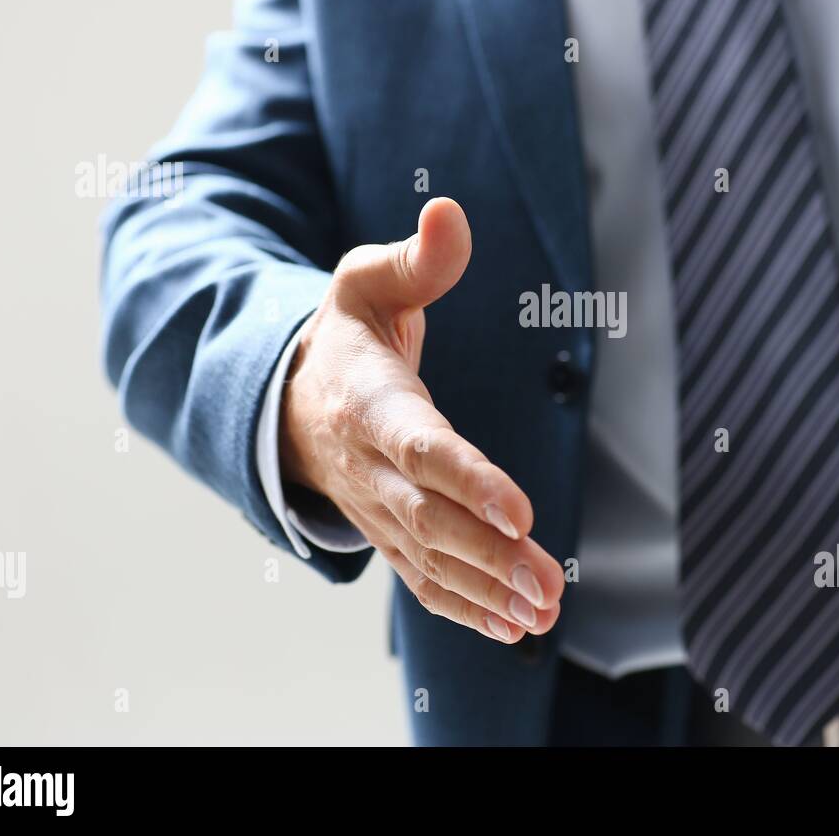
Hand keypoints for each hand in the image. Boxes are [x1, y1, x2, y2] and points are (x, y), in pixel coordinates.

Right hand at [279, 197, 563, 642]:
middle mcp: (370, 467)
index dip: (468, 480)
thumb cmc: (345, 337)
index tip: (517, 511)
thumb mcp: (365, 283)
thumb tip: (449, 211)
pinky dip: (466, 607)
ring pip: (431, 559)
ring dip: (488, 590)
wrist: (290, 403)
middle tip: (547, 586)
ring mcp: (377, 510)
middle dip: (489, 555)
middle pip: (431, 520)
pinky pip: (424, 578)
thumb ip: (415, 259)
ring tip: (544, 612)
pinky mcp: (389, 534)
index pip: (421, 447)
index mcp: (368, 403)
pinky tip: (514, 627)